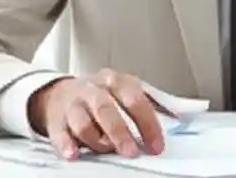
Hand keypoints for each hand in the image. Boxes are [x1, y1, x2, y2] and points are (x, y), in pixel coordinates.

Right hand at [29, 69, 165, 160]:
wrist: (58, 93)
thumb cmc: (100, 96)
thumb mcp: (124, 91)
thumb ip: (149, 103)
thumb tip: (179, 117)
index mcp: (115, 81)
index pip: (134, 99)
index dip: (147, 123)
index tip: (156, 144)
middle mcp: (93, 90)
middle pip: (106, 108)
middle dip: (120, 132)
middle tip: (131, 152)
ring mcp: (73, 104)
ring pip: (83, 121)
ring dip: (96, 139)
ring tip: (105, 149)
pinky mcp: (56, 120)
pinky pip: (60, 133)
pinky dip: (66, 145)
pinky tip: (74, 154)